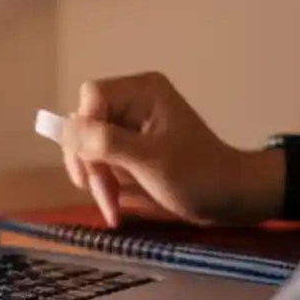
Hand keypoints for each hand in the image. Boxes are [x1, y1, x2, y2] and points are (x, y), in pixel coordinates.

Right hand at [60, 72, 265, 226]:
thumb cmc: (199, 175)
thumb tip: (66, 129)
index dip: (82, 130)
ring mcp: (131, 126)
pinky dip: (103, 185)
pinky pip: (101, 161)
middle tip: (101, 195)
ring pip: (88, 145)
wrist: (232, 199)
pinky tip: (114, 207)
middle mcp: (133, 102)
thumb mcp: (152, 160)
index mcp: (143, 92)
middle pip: (85, 123)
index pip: (92, 97)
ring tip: (111, 207)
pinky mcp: (130, 149)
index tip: (89, 167)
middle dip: (88, 162)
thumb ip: (108, 142)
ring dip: (95, 179)